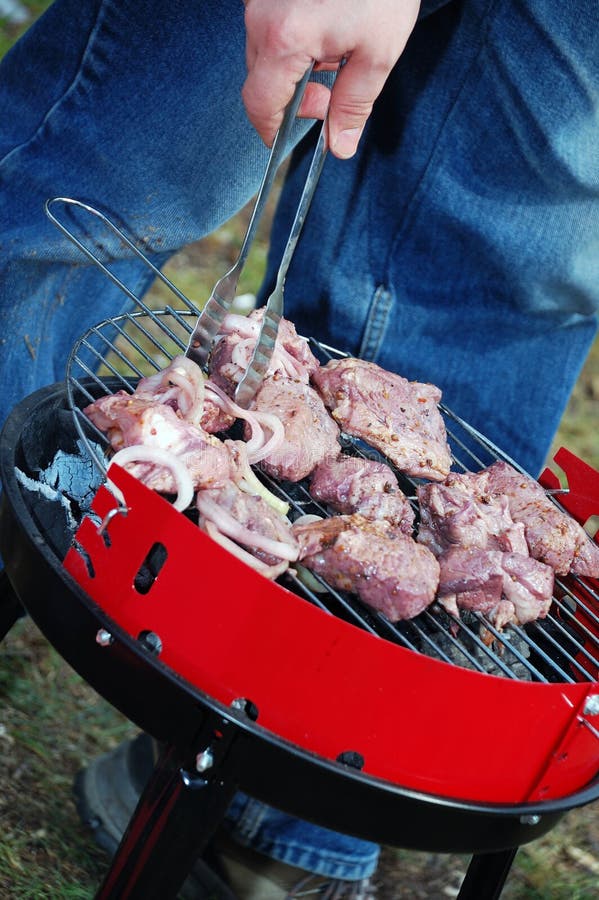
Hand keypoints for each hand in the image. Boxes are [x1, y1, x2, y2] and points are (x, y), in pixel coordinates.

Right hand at [242, 0, 420, 158]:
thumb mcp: (378, 52)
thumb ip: (355, 105)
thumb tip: (339, 143)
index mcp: (284, 39)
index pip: (259, 104)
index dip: (271, 131)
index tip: (286, 140)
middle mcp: (261, 15)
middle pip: (260, 79)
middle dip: (291, 98)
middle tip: (328, 96)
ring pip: (264, 52)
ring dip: (293, 67)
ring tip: (333, 54)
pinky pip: (269, 25)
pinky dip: (291, 40)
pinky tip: (323, 30)